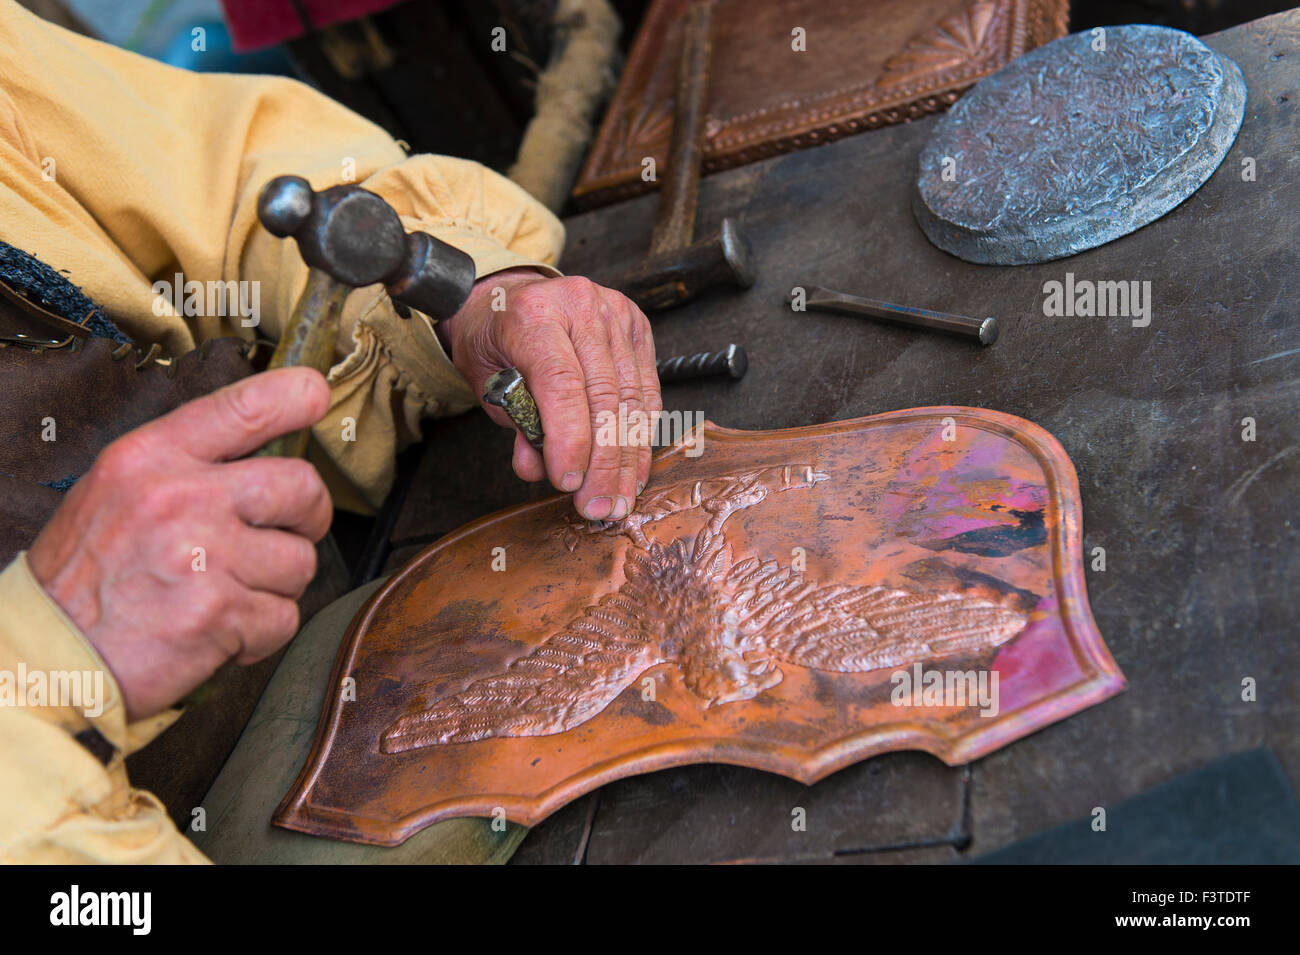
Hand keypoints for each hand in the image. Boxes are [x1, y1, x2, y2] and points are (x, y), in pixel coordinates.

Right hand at [28, 369, 332, 721]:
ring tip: (228, 594)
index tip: (315, 397)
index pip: (244, 406)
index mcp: (151, 458)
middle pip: (302, 486)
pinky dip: (261, 634)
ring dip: (277, 586)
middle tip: (285, 536)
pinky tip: (220, 632)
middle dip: (309, 516)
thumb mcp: (116, 491)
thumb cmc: (87, 577)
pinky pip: (284, 617)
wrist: (46, 656)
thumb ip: (187, 465)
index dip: (296, 396)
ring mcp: (202, 556)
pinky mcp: (218, 613)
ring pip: (300, 561)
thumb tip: (265, 446)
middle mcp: (180, 498)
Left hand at [437, 270, 660, 520]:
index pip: (561, 383)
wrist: (511, 297)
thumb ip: (517, 425)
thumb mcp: (489, 384)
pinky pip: (647, 389)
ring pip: (632, 398)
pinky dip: (641, 434)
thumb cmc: (495, 342)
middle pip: (603, 395)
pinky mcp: (637, 325)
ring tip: (619, 499)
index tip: (568, 482)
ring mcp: (614, 312)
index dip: (569, 439)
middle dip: (603, 462)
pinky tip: (633, 468)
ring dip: (627, 458)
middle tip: (598, 506)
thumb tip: (540, 469)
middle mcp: (580, 306)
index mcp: (534, 315)